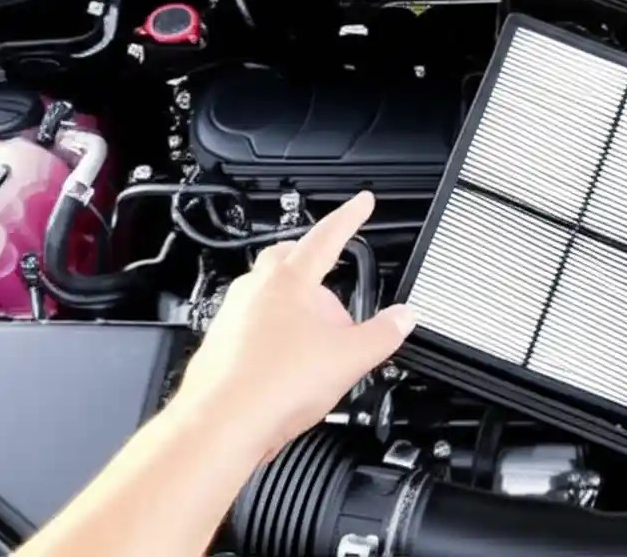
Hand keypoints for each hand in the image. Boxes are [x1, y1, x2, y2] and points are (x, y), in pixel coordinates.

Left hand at [174, 191, 415, 458]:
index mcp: (289, 281)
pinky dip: (277, 336)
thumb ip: (384, 333)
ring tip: (320, 342)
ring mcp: (233, 315)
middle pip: (291, 261)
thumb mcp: (350, 358)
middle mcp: (256, 290)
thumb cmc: (273, 385)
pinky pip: (254, 326)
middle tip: (340, 293)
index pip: (327, 237)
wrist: (222, 424)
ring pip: (271, 295)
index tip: (362, 202)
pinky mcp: (221, 343)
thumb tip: (404, 318)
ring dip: (298, 309)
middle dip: (317, 269)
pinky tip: (291, 366)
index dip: (350, 217)